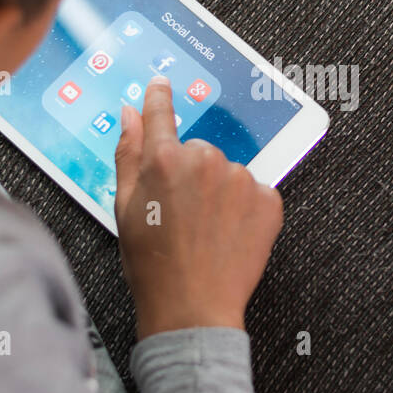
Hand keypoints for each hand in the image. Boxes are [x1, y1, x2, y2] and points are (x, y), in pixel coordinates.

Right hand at [114, 77, 283, 338]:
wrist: (192, 307)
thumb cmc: (152, 264)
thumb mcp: (124, 207)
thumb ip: (128, 153)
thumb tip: (129, 114)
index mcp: (164, 161)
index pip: (161, 115)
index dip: (159, 98)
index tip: (161, 84)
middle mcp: (204, 161)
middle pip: (198, 152)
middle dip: (191, 175)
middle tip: (181, 215)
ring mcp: (240, 180)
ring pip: (227, 173)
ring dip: (219, 193)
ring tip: (205, 231)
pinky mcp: (269, 201)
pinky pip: (255, 193)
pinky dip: (245, 210)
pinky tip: (228, 235)